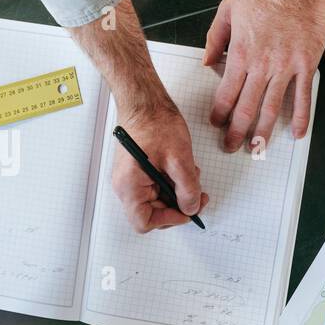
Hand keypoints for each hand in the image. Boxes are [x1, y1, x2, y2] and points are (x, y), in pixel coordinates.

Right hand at [110, 101, 207, 232]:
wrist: (145, 103)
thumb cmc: (155, 123)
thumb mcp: (179, 159)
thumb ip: (188, 189)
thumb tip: (191, 208)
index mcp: (129, 186)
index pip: (144, 222)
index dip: (170, 220)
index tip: (188, 210)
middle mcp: (126, 187)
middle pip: (153, 213)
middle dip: (178, 205)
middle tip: (198, 194)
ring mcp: (132, 180)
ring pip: (158, 201)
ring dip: (178, 193)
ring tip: (191, 175)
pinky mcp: (139, 173)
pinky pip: (157, 187)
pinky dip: (173, 183)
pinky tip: (182, 169)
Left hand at [204, 0, 324, 151]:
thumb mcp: (227, 10)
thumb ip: (215, 38)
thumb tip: (207, 61)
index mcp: (240, 53)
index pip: (226, 92)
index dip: (220, 112)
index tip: (217, 124)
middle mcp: (261, 65)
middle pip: (247, 107)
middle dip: (237, 131)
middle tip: (232, 146)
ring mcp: (285, 67)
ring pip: (272, 107)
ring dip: (264, 131)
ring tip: (259, 147)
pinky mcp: (305, 64)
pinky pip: (302, 96)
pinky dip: (300, 117)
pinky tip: (296, 133)